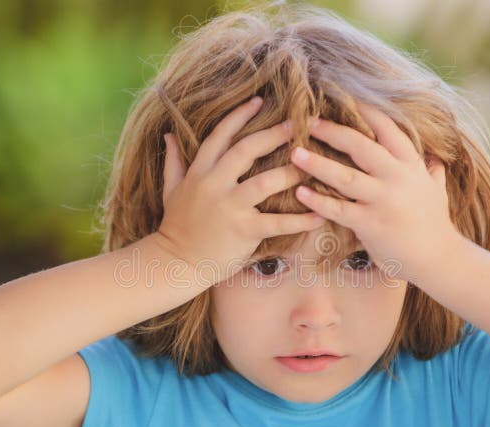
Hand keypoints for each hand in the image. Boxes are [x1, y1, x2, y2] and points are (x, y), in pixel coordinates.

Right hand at [154, 96, 325, 284]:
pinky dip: (301, 219)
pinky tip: (321, 215)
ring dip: (292, 172)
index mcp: (199, 172)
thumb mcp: (171, 190)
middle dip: (274, 135)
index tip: (260, 101)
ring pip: (266, 182)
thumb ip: (173, 162)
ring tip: (315, 164)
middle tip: (297, 125)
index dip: (240, 116)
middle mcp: (214, 185)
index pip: (220, 136)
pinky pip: (278, 223)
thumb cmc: (176, 227)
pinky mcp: (244, 231)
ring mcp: (229, 207)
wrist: (175, 263)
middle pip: (247, 150)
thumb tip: (169, 135)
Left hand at [288, 101, 463, 282]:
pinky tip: (300, 192)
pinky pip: (339, 209)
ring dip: (318, 163)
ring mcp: (384, 201)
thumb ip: (432, 171)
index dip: (365, 111)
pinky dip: (318, 201)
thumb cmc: (434, 223)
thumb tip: (435, 155)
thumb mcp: (436, 190)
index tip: (343, 97)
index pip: (387, 129)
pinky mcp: (371, 224)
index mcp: (411, 164)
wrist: (439, 259)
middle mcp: (398, 178)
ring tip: (295, 153)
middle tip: (308, 121)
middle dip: (333, 131)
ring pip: (345, 176)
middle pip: (361, 146)